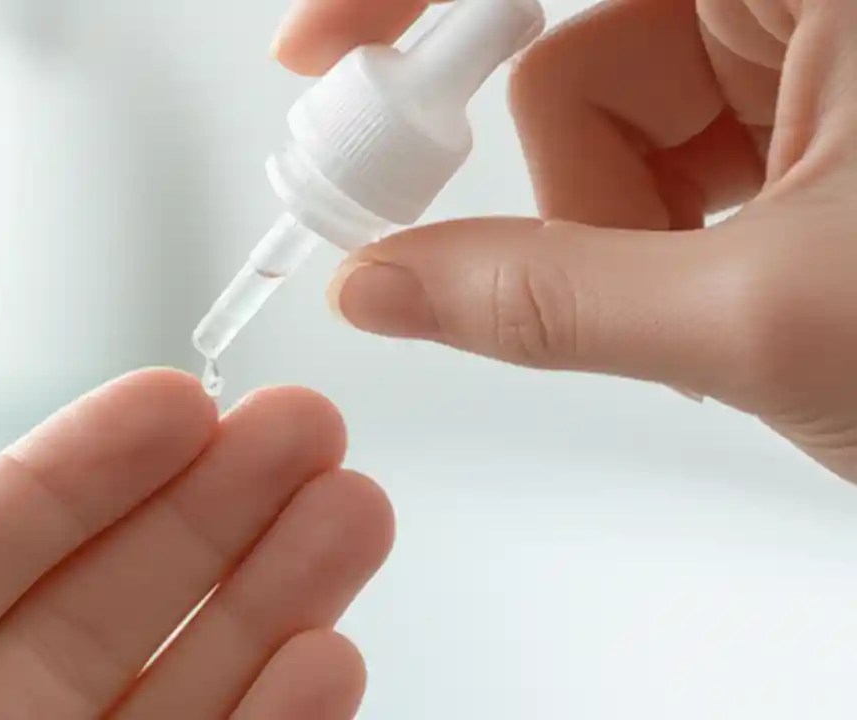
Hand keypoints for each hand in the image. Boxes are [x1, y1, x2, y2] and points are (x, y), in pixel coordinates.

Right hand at [278, 0, 856, 479]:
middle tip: (465, 250)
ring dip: (622, 222)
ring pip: (624, 108)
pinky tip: (723, 282)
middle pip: (588, 42)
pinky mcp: (818, 97)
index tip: (321, 47)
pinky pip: (671, 139)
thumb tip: (385, 287)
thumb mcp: (767, 325)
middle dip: (549, 167)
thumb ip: (544, 302)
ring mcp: (819, 37)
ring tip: (709, 308)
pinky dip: (661, 224)